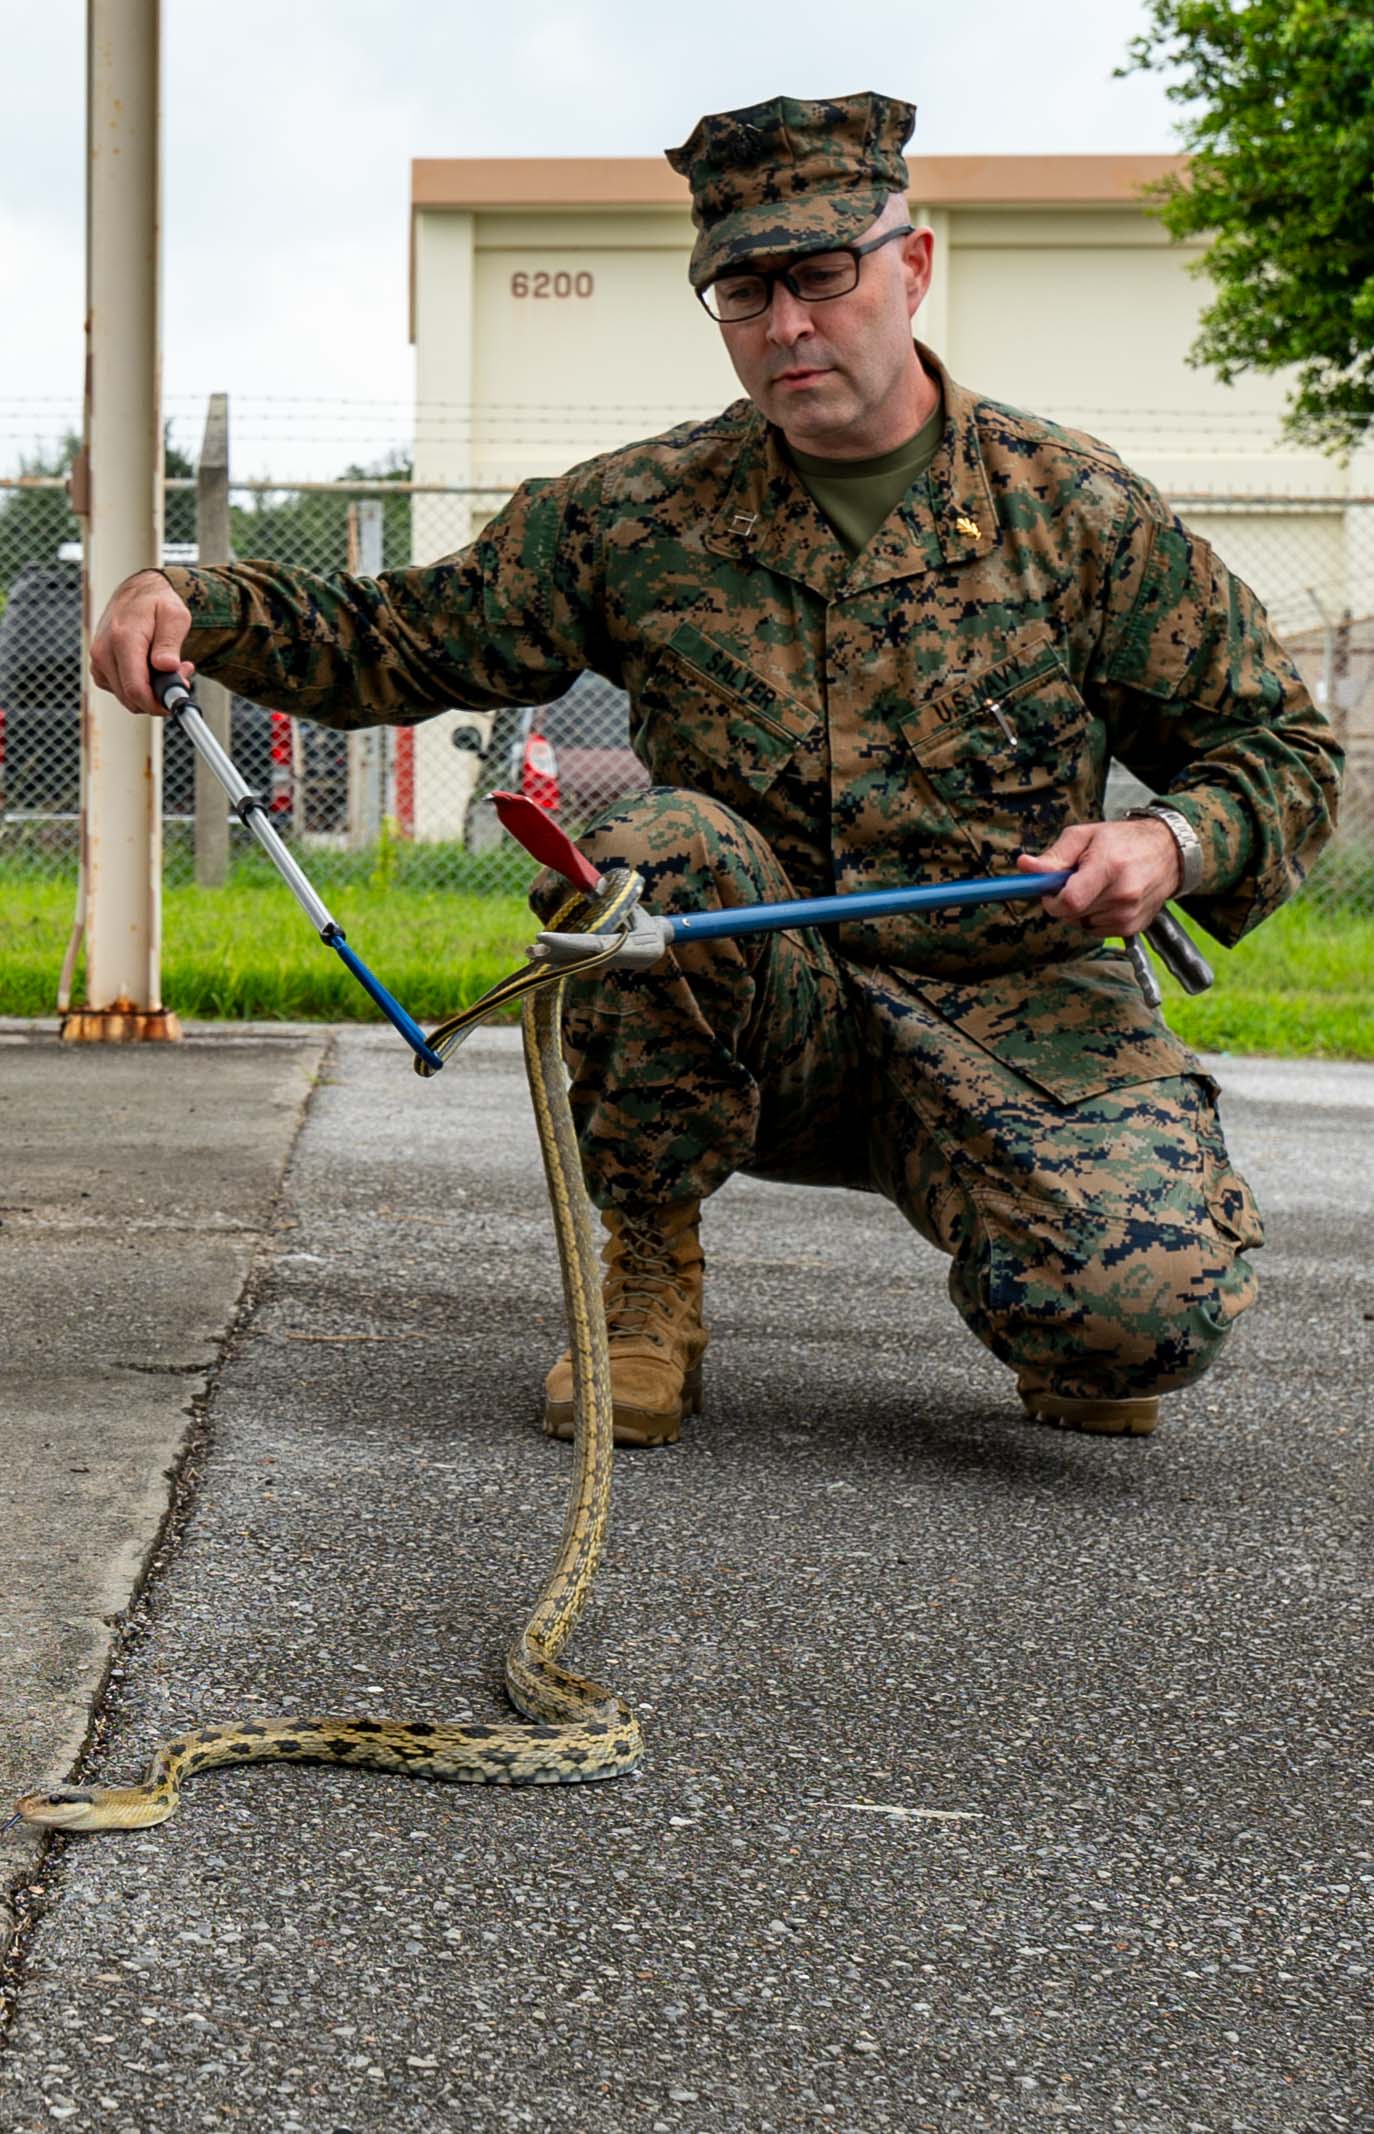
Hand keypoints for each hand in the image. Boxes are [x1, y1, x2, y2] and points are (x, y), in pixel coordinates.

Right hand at [90, 570, 194, 715]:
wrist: (136, 593)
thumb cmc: (157, 603)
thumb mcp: (174, 616)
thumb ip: (169, 642)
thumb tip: (166, 666)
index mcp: (123, 639)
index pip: (136, 688)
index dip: (158, 703)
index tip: (177, 698)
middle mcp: (104, 652)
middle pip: (131, 698)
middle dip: (159, 696)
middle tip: (181, 676)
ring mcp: (98, 661)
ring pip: (127, 698)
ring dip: (151, 692)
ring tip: (169, 667)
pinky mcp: (99, 668)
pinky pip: (121, 691)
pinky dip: (140, 687)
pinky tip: (153, 669)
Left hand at [1017, 818, 1181, 936]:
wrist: (1167, 853)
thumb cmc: (1124, 841)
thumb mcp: (1085, 836)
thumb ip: (1054, 855)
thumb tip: (1026, 866)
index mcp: (1109, 867)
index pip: (1069, 901)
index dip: (1052, 899)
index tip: (1051, 889)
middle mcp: (1123, 895)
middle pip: (1071, 914)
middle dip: (1065, 900)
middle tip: (1078, 879)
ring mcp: (1129, 915)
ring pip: (1081, 924)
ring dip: (1081, 909)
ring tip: (1098, 886)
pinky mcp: (1132, 928)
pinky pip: (1095, 930)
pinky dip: (1094, 917)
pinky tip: (1108, 898)